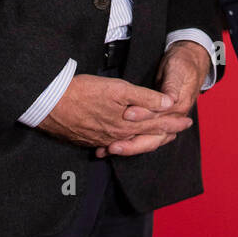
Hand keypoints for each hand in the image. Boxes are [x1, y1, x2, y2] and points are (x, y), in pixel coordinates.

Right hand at [38, 73, 191, 149]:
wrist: (49, 103)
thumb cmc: (84, 91)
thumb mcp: (118, 89)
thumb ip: (144, 98)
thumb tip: (169, 103)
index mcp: (127, 124)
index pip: (157, 124)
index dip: (173, 122)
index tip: (188, 122)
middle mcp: (116, 136)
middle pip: (145, 136)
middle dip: (163, 133)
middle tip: (178, 132)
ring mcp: (101, 140)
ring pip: (127, 143)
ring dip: (143, 140)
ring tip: (153, 139)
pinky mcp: (87, 139)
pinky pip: (108, 145)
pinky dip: (119, 146)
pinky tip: (117, 147)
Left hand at [95, 40, 209, 157]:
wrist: (190, 62)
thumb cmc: (182, 66)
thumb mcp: (176, 73)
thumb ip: (171, 87)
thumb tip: (170, 100)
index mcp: (178, 108)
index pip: (157, 120)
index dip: (141, 118)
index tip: (125, 118)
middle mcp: (172, 117)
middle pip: (151, 138)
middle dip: (131, 143)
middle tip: (112, 147)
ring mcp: (165, 119)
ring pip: (146, 139)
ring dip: (128, 145)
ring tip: (108, 149)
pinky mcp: (158, 117)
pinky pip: (144, 134)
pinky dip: (130, 140)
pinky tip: (115, 145)